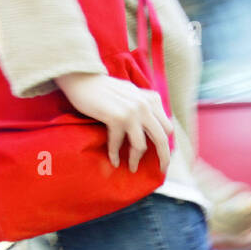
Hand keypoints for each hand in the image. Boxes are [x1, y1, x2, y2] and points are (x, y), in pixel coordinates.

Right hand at [56, 72, 171, 173]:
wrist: (83, 79)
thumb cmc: (104, 89)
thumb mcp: (131, 94)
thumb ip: (143, 106)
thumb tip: (152, 128)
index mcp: (151, 99)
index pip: (167, 127)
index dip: (167, 143)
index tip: (163, 155)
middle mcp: (145, 105)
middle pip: (162, 138)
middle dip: (164, 157)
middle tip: (162, 169)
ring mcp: (132, 112)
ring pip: (141, 146)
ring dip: (136, 160)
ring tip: (133, 168)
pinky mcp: (117, 118)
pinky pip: (118, 144)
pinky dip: (114, 155)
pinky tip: (114, 161)